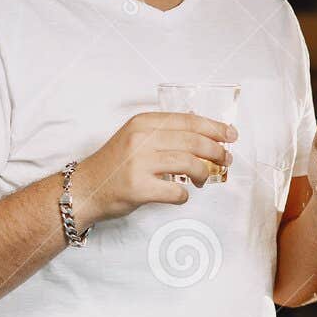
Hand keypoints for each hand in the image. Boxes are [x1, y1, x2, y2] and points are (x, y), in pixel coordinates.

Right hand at [72, 112, 236, 226]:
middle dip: (217, 152)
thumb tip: (205, 133)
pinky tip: (181, 195)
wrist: (85, 188)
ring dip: (204, 174)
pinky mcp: (138, 188)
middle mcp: (141, 139)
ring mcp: (139, 163)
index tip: (231, 135)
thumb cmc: (114, 165)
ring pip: (189, 164)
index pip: (188, 120)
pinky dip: (185, 195)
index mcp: (143, 122)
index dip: (214, 128)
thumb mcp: (135, 136)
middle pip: (194, 141)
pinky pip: (177, 192)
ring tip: (204, 179)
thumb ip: (164, 132)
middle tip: (226, 159)